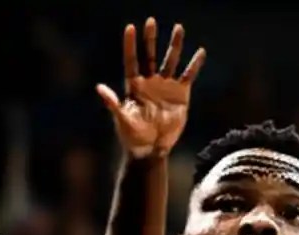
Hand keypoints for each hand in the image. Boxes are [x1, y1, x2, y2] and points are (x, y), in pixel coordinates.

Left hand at [96, 18, 205, 158]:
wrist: (152, 150)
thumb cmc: (133, 137)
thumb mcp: (122, 120)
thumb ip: (113, 103)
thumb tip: (99, 87)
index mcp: (134, 86)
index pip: (132, 61)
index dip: (131, 45)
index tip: (130, 28)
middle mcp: (150, 82)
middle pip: (151, 56)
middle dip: (151, 39)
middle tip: (151, 21)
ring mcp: (166, 87)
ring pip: (171, 61)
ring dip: (174, 45)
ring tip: (178, 27)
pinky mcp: (181, 94)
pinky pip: (188, 76)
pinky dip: (194, 65)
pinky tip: (200, 52)